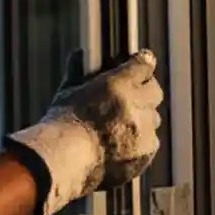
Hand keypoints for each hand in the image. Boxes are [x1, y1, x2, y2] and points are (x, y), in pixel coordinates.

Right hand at [5, 50, 164, 214]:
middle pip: (154, 91)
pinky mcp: (145, 155)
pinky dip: (140, 143)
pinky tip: (123, 146)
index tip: (143, 63)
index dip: (143, 63)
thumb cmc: (60, 125)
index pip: (144, 65)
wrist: (63, 161)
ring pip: (153, 119)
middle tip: (133, 95)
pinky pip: (150, 143)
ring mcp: (143, 132)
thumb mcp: (67, 92)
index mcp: (118, 85)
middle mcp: (136, 106)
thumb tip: (79, 53)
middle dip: (145, 91)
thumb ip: (77, 71)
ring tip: (123, 126)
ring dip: (143, 119)